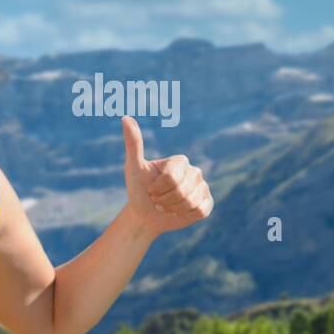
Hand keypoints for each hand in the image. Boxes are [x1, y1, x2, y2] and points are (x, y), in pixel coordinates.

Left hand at [120, 115, 213, 236]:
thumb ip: (133, 143)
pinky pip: (200, 210)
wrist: (146, 215)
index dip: (157, 189)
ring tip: (167, 206)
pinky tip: (179, 212)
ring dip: (173, 209)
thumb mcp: (133, 168)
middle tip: (158, 200)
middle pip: (181, 191)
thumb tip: (125, 117)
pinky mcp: (207, 203)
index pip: (171, 177)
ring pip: (191, 202)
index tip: (150, 190)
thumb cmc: (139, 189)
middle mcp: (194, 172)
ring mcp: (202, 187)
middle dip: (164, 200)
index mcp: (180, 161)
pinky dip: (186, 215)